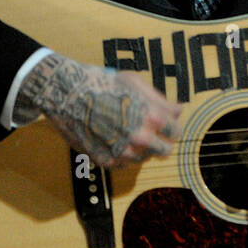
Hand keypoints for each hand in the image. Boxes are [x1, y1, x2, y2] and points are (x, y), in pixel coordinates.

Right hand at [15, 53, 180, 167]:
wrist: (68, 95)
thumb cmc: (103, 84)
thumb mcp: (136, 84)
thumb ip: (161, 100)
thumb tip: (179, 110)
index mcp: (152, 118)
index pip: (176, 132)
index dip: (171, 127)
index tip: (166, 125)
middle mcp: (140, 139)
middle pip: (164, 151)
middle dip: (161, 141)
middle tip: (152, 132)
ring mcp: (123, 152)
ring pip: (144, 159)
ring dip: (141, 148)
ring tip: (127, 131)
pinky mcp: (106, 161)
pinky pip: (124, 164)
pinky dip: (123, 155)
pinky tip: (115, 139)